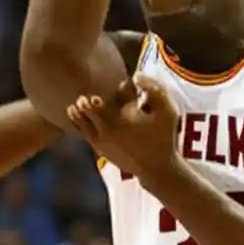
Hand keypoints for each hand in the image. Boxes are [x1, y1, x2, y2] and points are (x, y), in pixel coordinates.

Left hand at [67, 74, 181, 178]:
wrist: (156, 168)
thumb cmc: (163, 137)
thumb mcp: (168, 112)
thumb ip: (155, 91)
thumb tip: (136, 76)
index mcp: (122, 119)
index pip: (109, 97)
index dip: (101, 90)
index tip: (111, 86)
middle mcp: (108, 130)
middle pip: (87, 109)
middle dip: (86, 100)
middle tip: (85, 96)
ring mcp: (101, 141)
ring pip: (80, 122)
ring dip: (77, 111)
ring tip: (75, 105)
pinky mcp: (99, 148)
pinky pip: (82, 132)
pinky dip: (78, 122)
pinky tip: (76, 114)